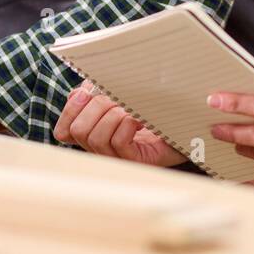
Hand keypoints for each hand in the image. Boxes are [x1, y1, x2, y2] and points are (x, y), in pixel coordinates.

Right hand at [52, 80, 185, 167]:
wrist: (189, 120)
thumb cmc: (154, 107)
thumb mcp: (120, 94)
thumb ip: (96, 92)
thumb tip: (80, 94)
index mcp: (94, 133)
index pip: (64, 130)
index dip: (71, 109)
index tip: (87, 92)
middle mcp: (102, 150)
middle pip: (78, 130)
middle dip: (96, 106)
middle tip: (118, 98)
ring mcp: (119, 158)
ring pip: (96, 137)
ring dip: (114, 114)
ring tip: (131, 109)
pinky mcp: (138, 161)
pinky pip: (119, 141)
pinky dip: (128, 123)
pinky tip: (141, 118)